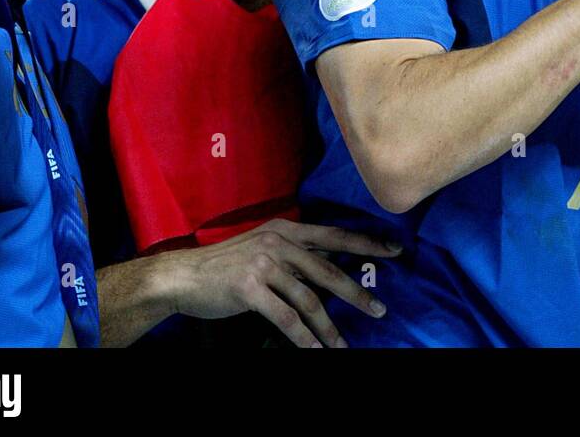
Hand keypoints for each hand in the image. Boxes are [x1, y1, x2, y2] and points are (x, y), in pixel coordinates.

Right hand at [163, 219, 400, 347]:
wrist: (184, 275)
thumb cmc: (226, 264)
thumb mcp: (263, 247)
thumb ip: (294, 253)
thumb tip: (327, 264)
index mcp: (287, 229)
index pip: (335, 235)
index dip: (366, 243)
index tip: (395, 250)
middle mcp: (279, 242)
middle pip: (328, 271)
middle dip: (356, 293)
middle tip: (380, 309)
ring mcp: (264, 264)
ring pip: (308, 300)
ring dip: (329, 327)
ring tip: (343, 345)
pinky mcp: (250, 288)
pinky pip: (285, 318)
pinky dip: (302, 337)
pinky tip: (313, 350)